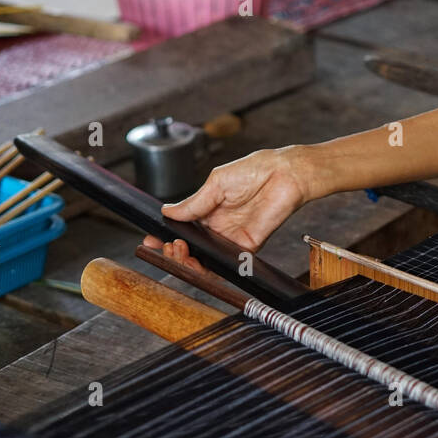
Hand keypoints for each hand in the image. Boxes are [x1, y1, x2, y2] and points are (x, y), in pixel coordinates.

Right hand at [140, 146, 312, 266]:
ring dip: (188, 261)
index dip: (166, 236)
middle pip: (191, 247)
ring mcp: (232, 237)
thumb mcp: (216, 182)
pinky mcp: (248, 246)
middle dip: (174, 251)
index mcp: (208, 209)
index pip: (182, 228)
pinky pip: (228, 263)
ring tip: (178, 252)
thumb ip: (194, 202)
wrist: (285, 173)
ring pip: (206, 259)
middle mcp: (218, 226)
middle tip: (167, 246)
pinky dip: (211, 267)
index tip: (151, 239)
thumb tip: (167, 212)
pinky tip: (199, 263)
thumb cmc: (255, 170)